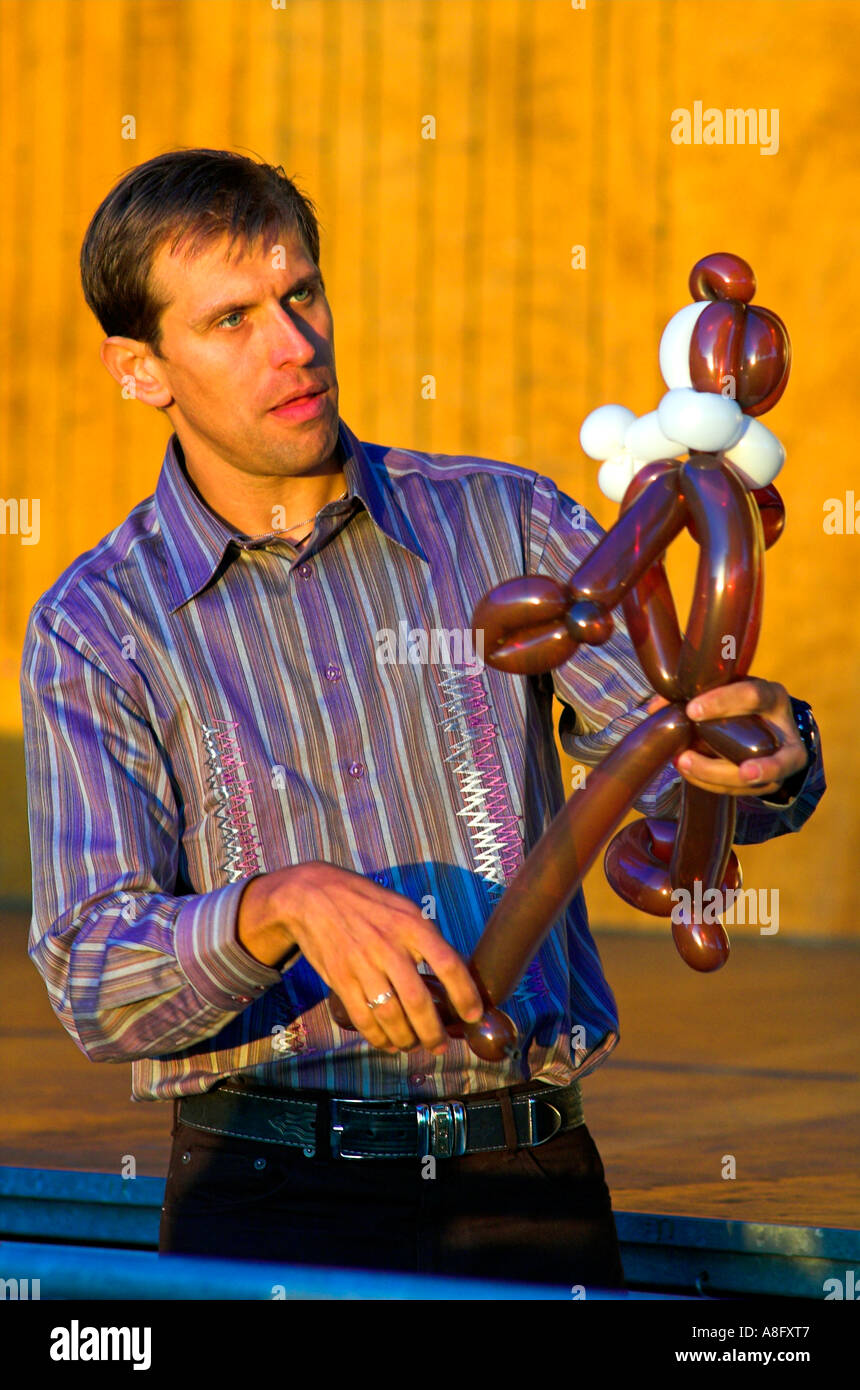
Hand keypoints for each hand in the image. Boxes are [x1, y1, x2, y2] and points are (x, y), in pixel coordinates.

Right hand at [238, 862, 483, 1054]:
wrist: (314, 896)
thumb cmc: (367, 903)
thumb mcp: (403, 908)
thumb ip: (425, 938)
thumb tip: (453, 972)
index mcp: (412, 925)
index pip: (448, 964)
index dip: (465, 994)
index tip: (474, 1014)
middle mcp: (389, 946)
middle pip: (418, 1001)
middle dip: (433, 1032)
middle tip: (440, 1046)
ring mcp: (363, 964)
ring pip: (391, 1016)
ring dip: (406, 1039)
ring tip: (413, 1046)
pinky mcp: (340, 979)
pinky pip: (363, 1018)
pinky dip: (377, 1037)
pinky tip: (386, 1042)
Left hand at [645, 679, 808, 797]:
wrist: (774, 725)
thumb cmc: (742, 702)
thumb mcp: (728, 689)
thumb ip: (695, 693)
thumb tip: (654, 709)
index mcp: (773, 697)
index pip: (752, 696)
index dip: (722, 702)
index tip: (691, 710)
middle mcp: (785, 731)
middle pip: (764, 752)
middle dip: (725, 760)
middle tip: (687, 758)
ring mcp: (783, 761)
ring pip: (752, 779)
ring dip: (712, 776)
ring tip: (682, 765)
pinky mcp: (773, 782)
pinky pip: (741, 789)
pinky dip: (712, 783)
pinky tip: (689, 773)